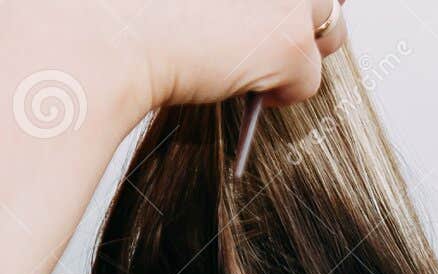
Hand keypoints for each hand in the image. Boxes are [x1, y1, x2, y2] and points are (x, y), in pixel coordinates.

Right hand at [9, 0, 348, 129]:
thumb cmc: (124, 4)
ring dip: (302, 48)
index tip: (265, 11)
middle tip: (267, 37)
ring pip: (331, 27)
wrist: (101, 32)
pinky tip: (247, 91)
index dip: (279, 0)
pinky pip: (310, 80)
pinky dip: (283, 94)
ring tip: (262, 64)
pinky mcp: (290, 44)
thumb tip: (249, 9)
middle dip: (300, 15)